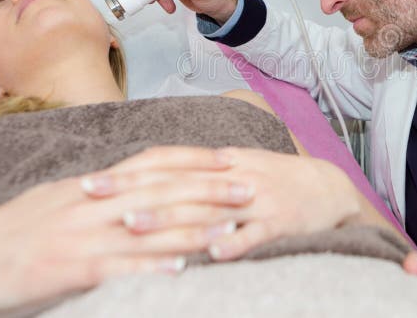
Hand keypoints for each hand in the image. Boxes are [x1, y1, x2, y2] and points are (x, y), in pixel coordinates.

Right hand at [0, 147, 241, 315]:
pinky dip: (151, 266)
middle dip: (210, 189)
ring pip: (149, 227)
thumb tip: (133, 188)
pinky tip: (181, 268)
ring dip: (194, 227)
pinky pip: (117, 267)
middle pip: (162, 191)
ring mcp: (80, 235)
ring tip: (232, 228)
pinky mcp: (67, 269)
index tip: (232, 159)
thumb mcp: (59, 201)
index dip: (196, 160)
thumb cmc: (12, 232)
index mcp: (93, 185)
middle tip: (251, 189)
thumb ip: (100, 194)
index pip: (154, 163)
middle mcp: (92, 203)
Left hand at [100, 146, 361, 261]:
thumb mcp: (236, 169)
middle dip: (133, 192)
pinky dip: (235, 241)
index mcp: (219, 163)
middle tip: (92, 200)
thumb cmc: (276, 181)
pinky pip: (256, 233)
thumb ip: (196, 176)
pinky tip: (211, 253)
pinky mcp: (280, 222)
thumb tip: (148, 184)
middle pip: (178, 184)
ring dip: (171, 218)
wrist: (328, 188)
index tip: (87, 183)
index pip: (166, 166)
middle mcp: (232, 177)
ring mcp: (257, 199)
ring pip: (209, 208)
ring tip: (134, 228)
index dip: (127, 174)